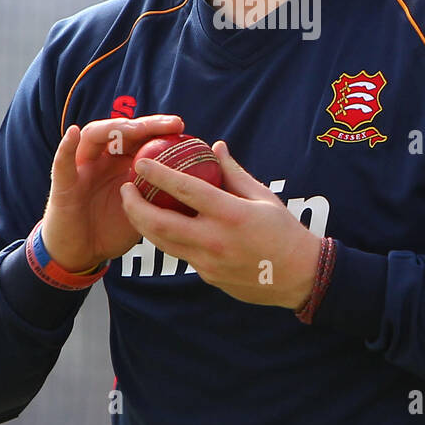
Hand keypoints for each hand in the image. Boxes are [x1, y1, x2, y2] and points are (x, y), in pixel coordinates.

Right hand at [40, 114, 185, 270]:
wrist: (81, 254)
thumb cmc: (112, 230)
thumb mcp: (144, 212)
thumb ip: (161, 196)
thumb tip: (200, 192)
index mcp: (121, 163)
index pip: (140, 137)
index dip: (159, 129)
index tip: (181, 127)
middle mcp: (102, 159)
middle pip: (121, 131)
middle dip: (145, 125)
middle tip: (168, 124)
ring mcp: (82, 169)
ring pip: (93, 137)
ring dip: (113, 129)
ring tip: (134, 128)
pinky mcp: (63, 185)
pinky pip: (62, 163)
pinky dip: (66, 147)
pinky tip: (72, 133)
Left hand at [120, 140, 322, 308]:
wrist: (300, 278)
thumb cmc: (285, 231)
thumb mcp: (263, 196)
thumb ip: (234, 173)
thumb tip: (216, 147)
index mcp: (231, 214)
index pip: (186, 190)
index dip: (159, 174)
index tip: (140, 161)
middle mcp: (215, 240)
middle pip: (160, 223)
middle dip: (134, 206)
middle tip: (125, 188)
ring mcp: (208, 262)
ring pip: (162, 243)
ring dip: (142, 224)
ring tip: (133, 206)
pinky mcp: (207, 276)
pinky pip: (180, 254)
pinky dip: (165, 237)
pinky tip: (159, 225)